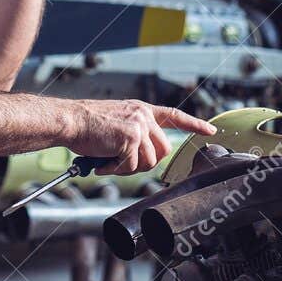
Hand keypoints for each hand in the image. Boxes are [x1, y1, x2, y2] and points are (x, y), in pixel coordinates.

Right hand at [68, 101, 215, 175]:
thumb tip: (143, 157)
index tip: (210, 130)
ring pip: (149, 161)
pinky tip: (102, 164)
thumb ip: (134, 134)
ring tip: (109, 163)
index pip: (174, 115)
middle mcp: (143, 115)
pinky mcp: (130, 138)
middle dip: (146, 162)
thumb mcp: (117, 122)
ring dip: (128, 168)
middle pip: (163, 150)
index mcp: (141, 110)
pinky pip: (131, 166)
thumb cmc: (88, 125)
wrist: (71, 121)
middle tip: (123, 164)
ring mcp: (139, 126)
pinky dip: (115, 170)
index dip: (193, 124)